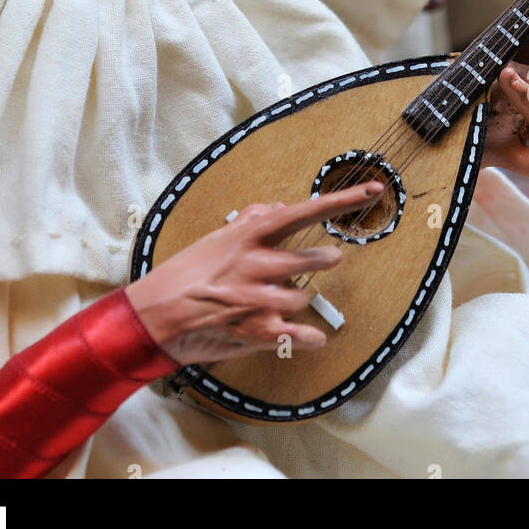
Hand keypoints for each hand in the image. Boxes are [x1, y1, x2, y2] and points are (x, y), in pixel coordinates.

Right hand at [125, 183, 382, 363]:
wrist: (156, 313)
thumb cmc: (185, 273)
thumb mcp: (216, 237)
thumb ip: (250, 219)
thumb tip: (277, 206)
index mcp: (251, 235)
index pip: (305, 211)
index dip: (341, 201)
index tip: (372, 190)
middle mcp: (260, 263)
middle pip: (315, 259)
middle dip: (323, 260)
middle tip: (326, 260)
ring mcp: (260, 298)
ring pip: (305, 296)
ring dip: (299, 300)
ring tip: (278, 300)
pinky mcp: (258, 330)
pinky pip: (301, 335)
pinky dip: (309, 338)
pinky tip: (310, 337)